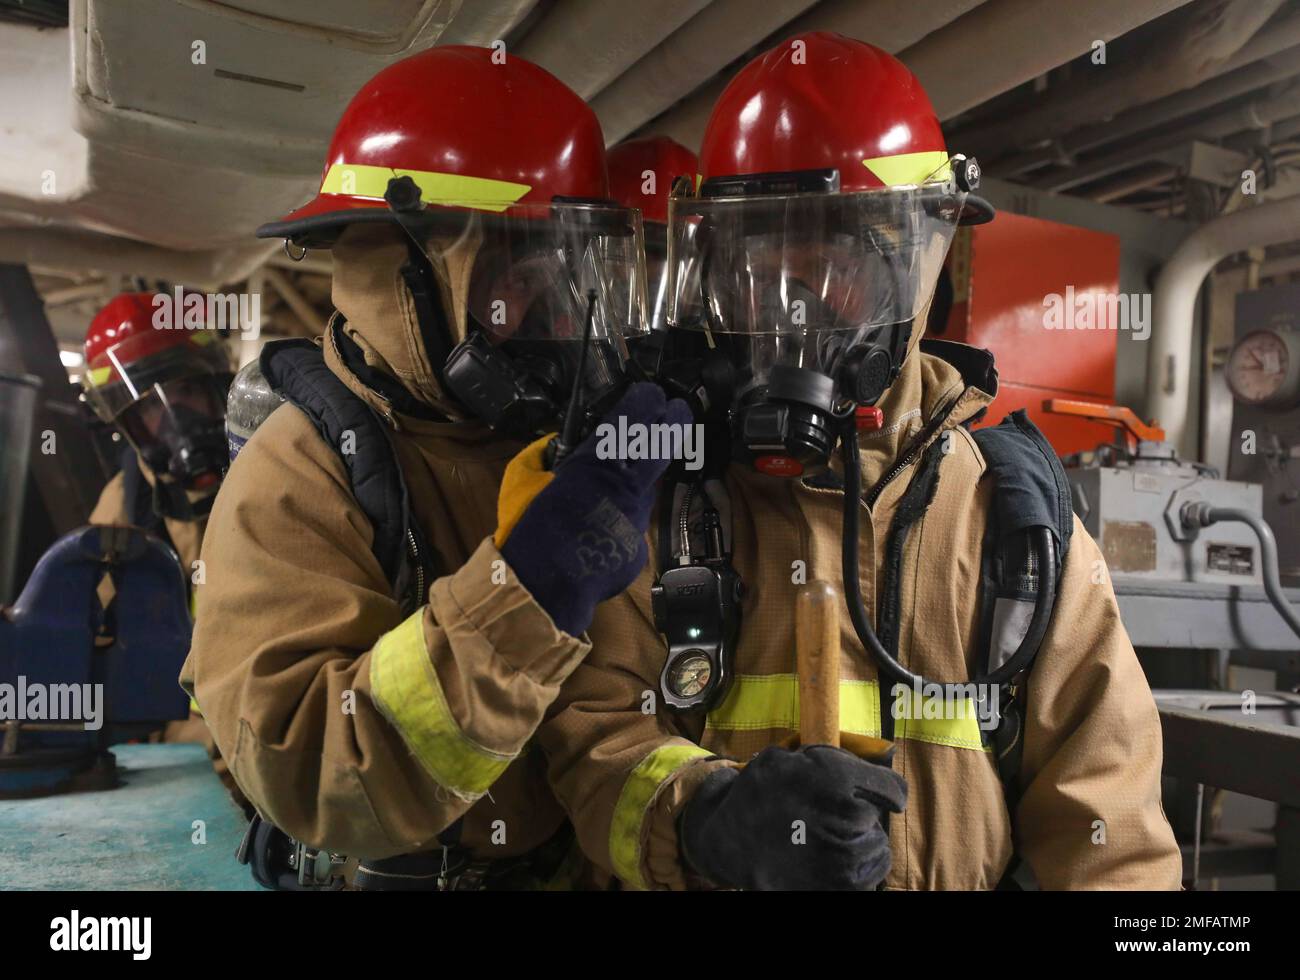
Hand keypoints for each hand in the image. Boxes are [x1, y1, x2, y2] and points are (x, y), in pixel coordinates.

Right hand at [496, 382, 689, 635]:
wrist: (542, 586)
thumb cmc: (528, 529)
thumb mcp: (524, 479)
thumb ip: (548, 458)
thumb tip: (561, 448)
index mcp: (593, 463)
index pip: (631, 421)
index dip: (647, 403)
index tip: (654, 394)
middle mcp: (622, 486)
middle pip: (662, 446)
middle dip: (675, 423)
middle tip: (679, 411)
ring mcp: (635, 518)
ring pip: (644, 491)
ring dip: (636, 484)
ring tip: (616, 486)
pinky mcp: (639, 548)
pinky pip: (631, 528)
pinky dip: (618, 527)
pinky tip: (599, 535)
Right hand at [680, 744, 906, 890]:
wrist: (729, 842)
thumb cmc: (758, 793)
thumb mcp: (786, 757)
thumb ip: (830, 760)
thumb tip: (871, 763)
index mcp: (837, 780)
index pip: (893, 789)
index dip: (885, 790)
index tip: (878, 793)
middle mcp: (848, 818)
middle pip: (877, 816)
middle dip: (860, 812)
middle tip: (831, 813)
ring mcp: (845, 857)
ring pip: (878, 846)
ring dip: (861, 840)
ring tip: (831, 836)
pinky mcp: (840, 886)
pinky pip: (872, 876)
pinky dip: (860, 867)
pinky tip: (835, 857)